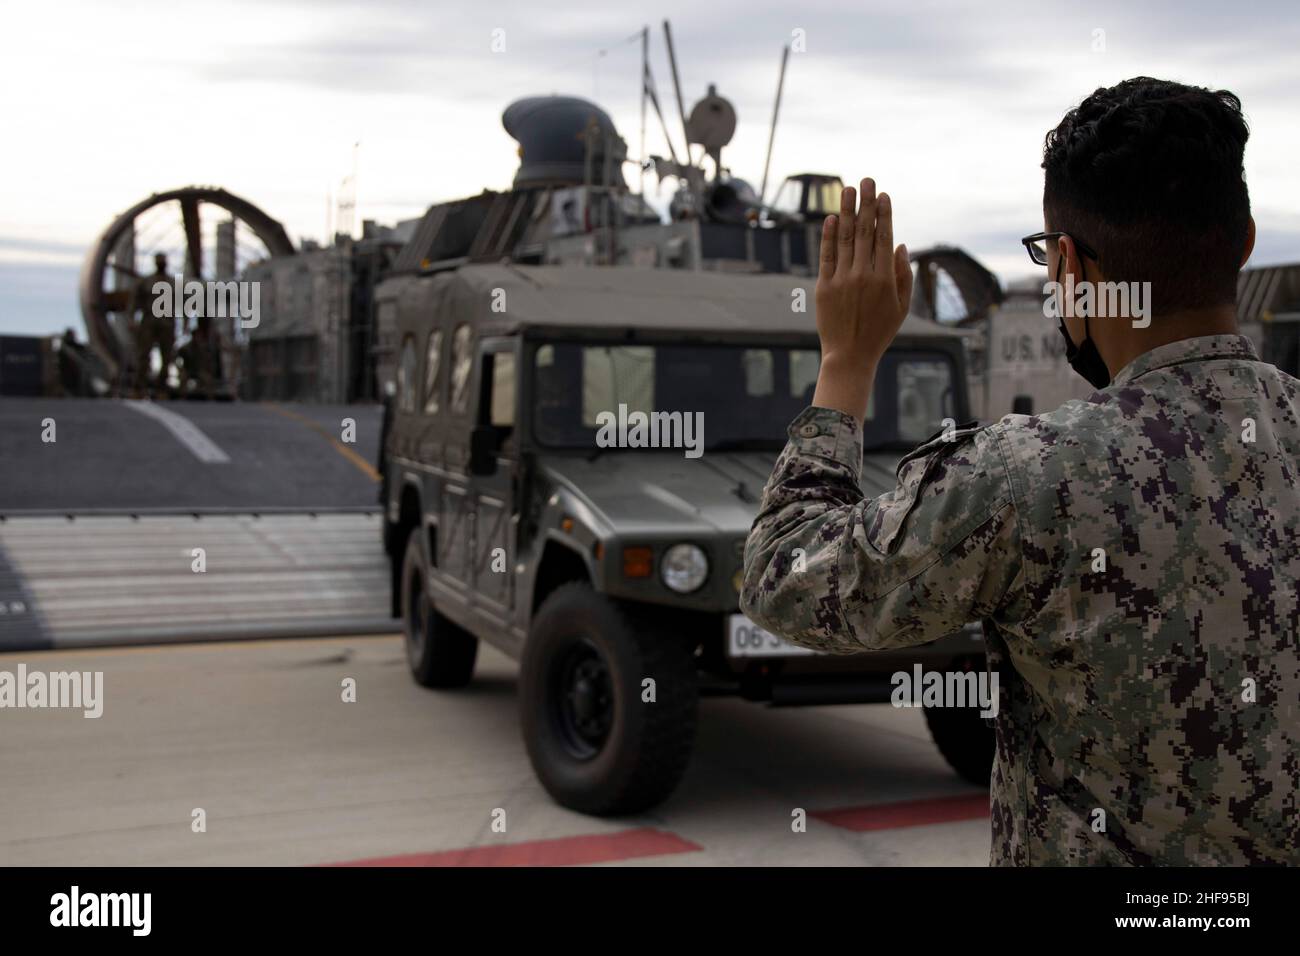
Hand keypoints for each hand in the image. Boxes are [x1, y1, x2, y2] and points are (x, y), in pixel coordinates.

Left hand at [811, 179, 913, 421]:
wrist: (849, 355)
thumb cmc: (879, 332)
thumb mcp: (901, 307)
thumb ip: (903, 275)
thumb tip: (902, 245)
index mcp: (885, 279)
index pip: (885, 238)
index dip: (884, 214)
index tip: (883, 194)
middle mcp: (863, 275)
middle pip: (865, 232)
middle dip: (866, 204)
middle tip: (865, 180)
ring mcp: (842, 280)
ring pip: (845, 239)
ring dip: (847, 211)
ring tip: (847, 189)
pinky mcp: (824, 287)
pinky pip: (826, 256)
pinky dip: (828, 236)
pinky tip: (831, 218)